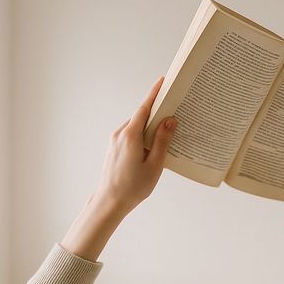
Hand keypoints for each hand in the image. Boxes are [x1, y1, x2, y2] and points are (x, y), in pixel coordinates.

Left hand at [93, 76, 176, 214]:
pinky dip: (143, 135)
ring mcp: (115, 141)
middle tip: (174, 106)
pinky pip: (131, 136)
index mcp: (131, 135)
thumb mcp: (154, 164)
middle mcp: (121, 134)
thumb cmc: (132, 187)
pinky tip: (153, 146)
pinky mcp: (114, 148)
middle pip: (141, 116)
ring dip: (150, 126)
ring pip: (136, 127)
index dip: (154, 94)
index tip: (163, 81)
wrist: (109, 202)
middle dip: (157, 111)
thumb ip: (162, 141)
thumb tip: (169, 121)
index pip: (144, 108)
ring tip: (168, 130)